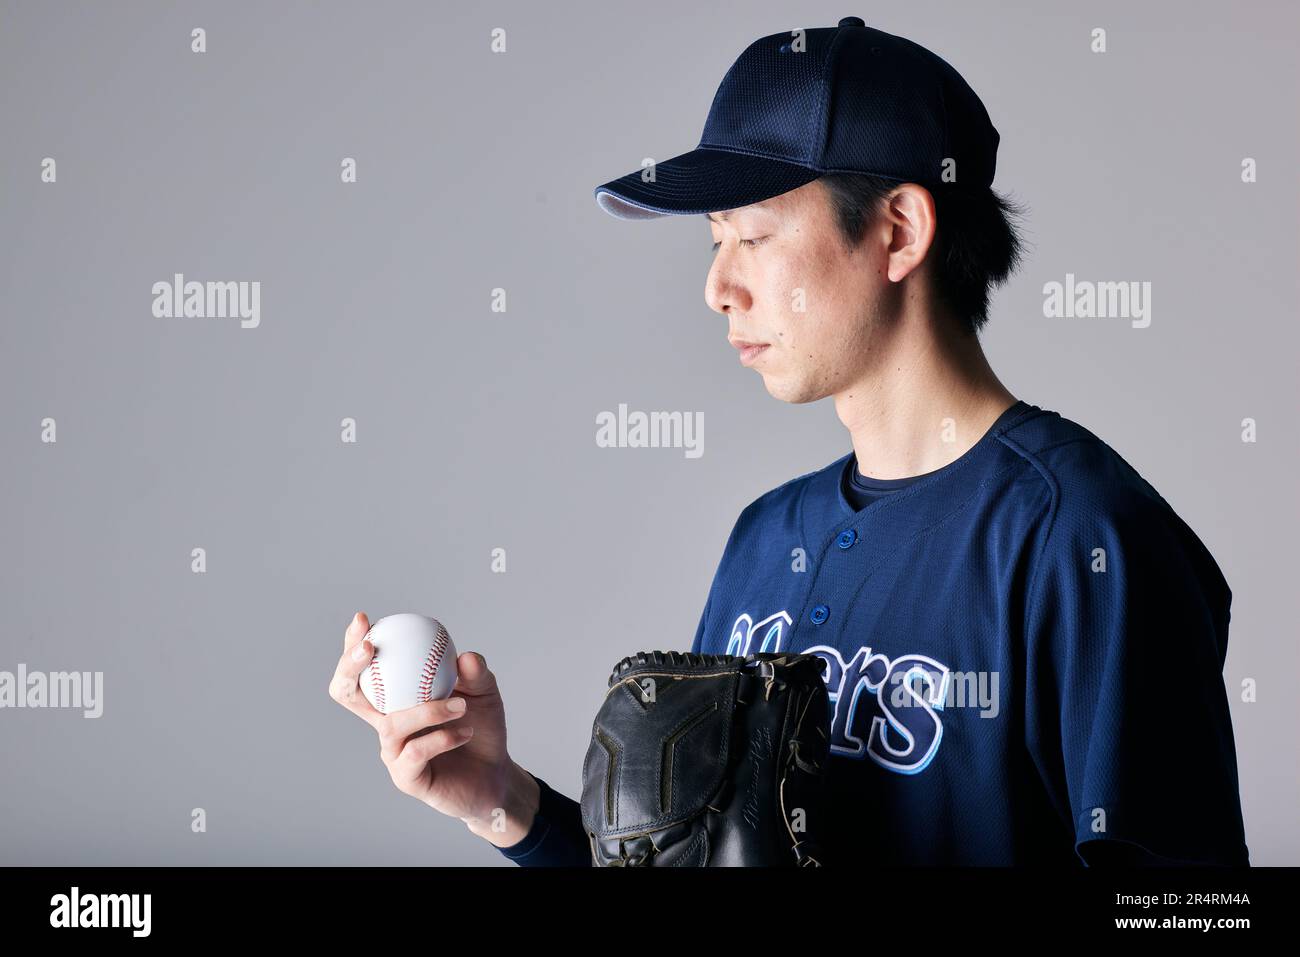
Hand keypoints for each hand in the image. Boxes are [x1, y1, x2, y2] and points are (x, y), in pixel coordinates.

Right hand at [328, 612, 539, 845]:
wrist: (495, 775)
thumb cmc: (481, 728)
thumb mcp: (484, 693)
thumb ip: (475, 674)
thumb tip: (464, 656)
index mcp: (397, 697)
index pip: (364, 669)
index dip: (353, 644)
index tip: (363, 620)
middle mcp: (387, 722)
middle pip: (347, 693)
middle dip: (349, 667)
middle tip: (369, 648)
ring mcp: (393, 751)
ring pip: (391, 724)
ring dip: (428, 710)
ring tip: (462, 705)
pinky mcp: (406, 778)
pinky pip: (414, 753)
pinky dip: (442, 738)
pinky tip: (465, 732)